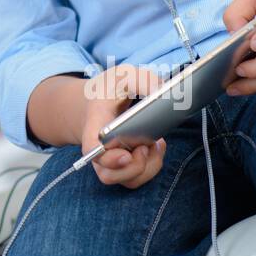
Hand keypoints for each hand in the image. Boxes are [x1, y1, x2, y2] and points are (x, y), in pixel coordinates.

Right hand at [80, 64, 167, 188]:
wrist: (103, 99)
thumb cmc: (112, 89)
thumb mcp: (124, 75)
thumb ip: (143, 80)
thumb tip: (163, 93)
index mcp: (94, 126)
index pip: (91, 151)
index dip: (107, 159)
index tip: (126, 155)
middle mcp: (100, 150)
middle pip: (109, 175)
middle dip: (134, 166)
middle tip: (146, 145)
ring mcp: (113, 161)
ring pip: (129, 180)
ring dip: (148, 166)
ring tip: (155, 143)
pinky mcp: (128, 166)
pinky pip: (141, 178)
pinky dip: (154, 165)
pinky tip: (157, 145)